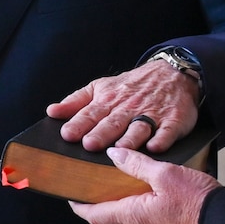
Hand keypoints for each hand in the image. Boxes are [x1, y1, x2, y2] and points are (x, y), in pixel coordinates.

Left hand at [46, 59, 199, 152]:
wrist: (171, 73)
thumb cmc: (131, 86)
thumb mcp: (101, 87)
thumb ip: (76, 102)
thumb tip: (52, 112)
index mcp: (109, 101)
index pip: (91, 113)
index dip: (79, 124)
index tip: (67, 134)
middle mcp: (129, 108)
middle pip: (113, 123)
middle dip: (101, 133)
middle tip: (89, 145)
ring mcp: (152, 115)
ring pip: (139, 128)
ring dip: (129, 139)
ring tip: (119, 150)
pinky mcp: (173, 120)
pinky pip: (168, 131)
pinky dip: (162, 139)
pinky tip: (155, 148)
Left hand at [69, 147, 219, 223]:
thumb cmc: (196, 202)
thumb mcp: (165, 174)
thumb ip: (137, 164)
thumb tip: (114, 154)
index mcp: (134, 214)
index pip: (95, 215)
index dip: (79, 205)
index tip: (69, 195)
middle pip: (109, 217)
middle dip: (96, 202)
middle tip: (90, 185)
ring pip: (127, 216)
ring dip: (117, 202)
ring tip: (115, 182)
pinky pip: (145, 216)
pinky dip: (136, 203)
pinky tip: (145, 188)